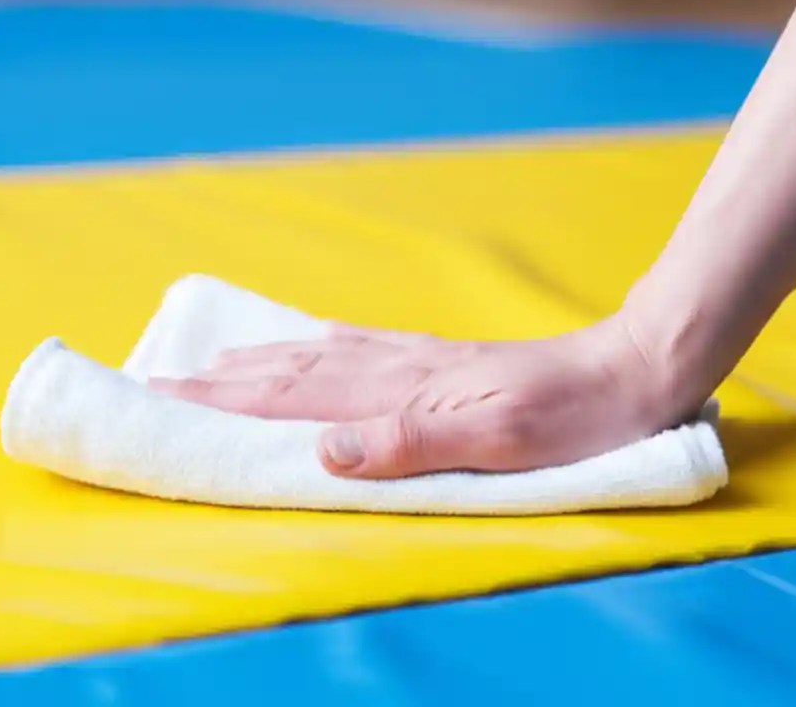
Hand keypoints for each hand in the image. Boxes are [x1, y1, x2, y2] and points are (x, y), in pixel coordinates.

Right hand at [148, 313, 703, 478]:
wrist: (630, 371)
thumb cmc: (571, 418)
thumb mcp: (496, 441)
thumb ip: (409, 442)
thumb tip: (323, 449)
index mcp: (404, 393)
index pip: (297, 399)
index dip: (228, 403)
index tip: (166, 398)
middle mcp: (402, 369)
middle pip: (295, 373)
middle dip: (227, 381)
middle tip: (165, 380)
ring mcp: (422, 360)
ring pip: (322, 356)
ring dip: (263, 362)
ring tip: (218, 362)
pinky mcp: (445, 361)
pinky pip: (361, 348)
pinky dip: (318, 347)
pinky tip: (314, 345)